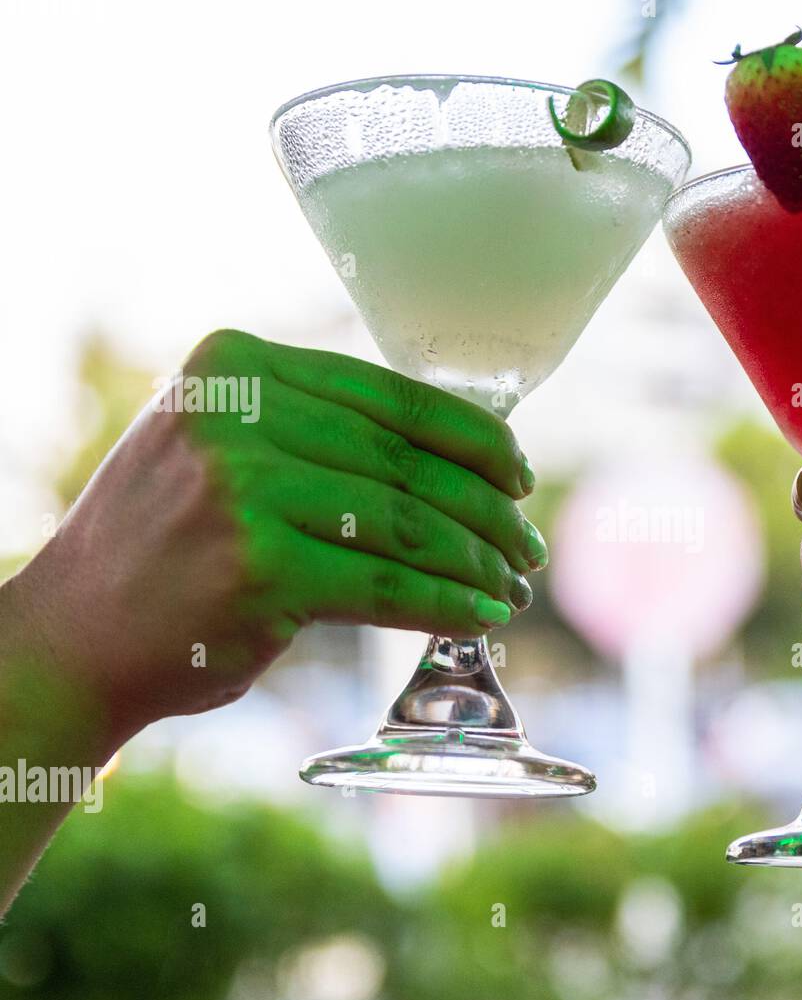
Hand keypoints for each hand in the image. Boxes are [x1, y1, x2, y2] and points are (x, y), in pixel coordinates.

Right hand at [8, 330, 545, 745]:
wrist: (75, 635)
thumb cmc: (168, 546)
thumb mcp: (220, 449)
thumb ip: (314, 431)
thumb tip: (457, 455)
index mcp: (235, 364)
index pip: (390, 395)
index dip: (472, 438)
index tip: (518, 473)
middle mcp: (237, 414)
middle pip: (408, 461)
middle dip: (488, 509)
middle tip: (527, 544)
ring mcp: (244, 489)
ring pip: (407, 522)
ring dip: (478, 560)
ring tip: (513, 585)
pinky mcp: (260, 567)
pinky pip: (387, 583)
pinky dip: (447, 602)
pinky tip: (481, 614)